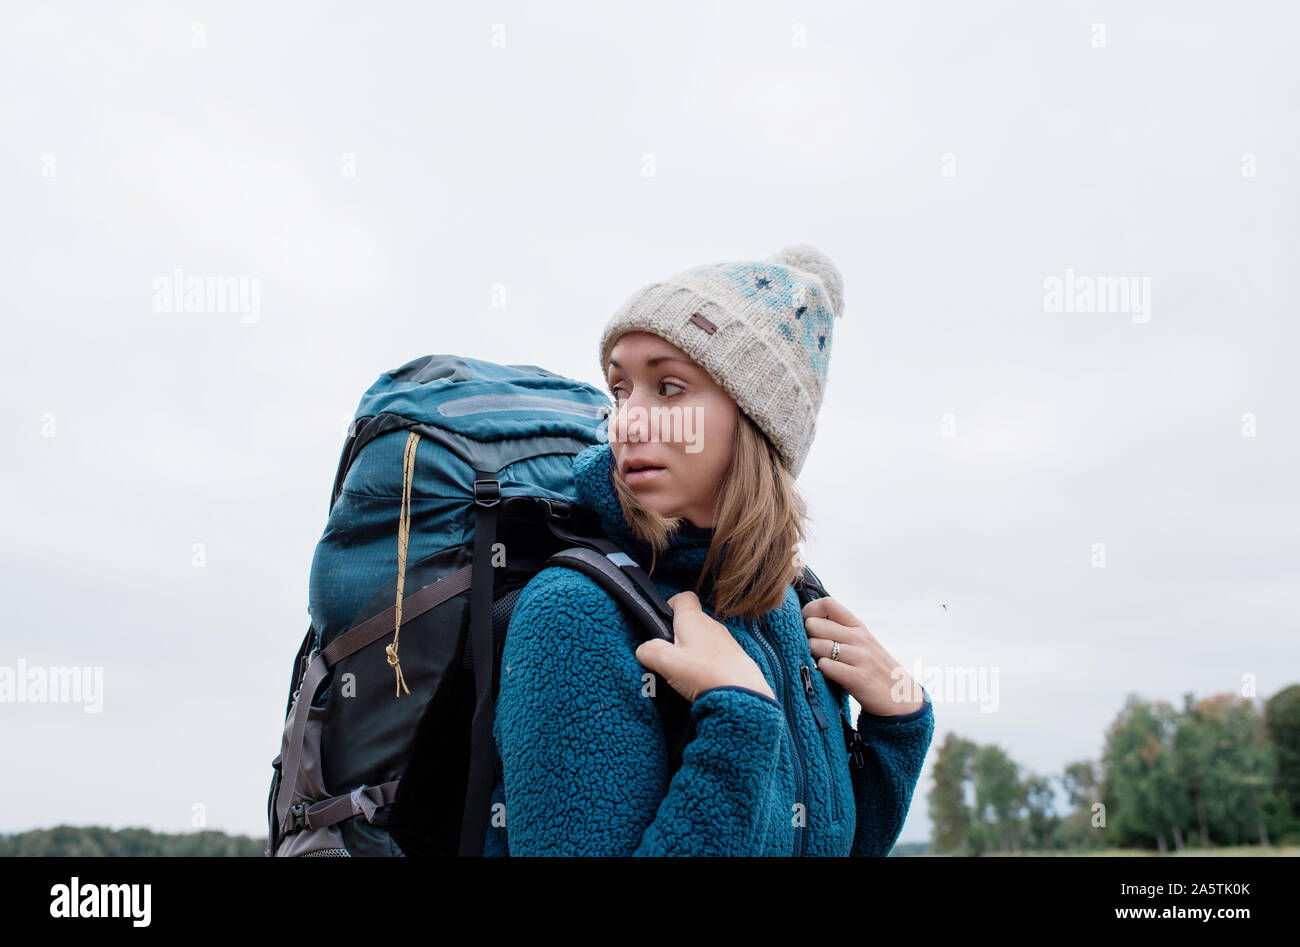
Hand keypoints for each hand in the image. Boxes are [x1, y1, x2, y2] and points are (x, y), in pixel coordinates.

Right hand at [635, 591, 775, 703]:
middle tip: (669, 656)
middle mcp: (712, 625)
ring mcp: (727, 641)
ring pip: (705, 638)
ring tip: (686, 673)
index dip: (670, 605)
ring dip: (694, 650)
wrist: (743, 694)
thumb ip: (649, 651)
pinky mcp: (736, 658)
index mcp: (693, 619)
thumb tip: (643, 649)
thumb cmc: (704, 673)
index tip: (662, 623)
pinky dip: (708, 663)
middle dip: (679, 634)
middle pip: (692, 620)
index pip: (683, 597)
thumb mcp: (666, 662)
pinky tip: (703, 680)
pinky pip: (717, 654)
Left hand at [802, 596, 925, 716]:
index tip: (805, 625)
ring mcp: (860, 657)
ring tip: (819, 663)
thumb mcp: (861, 643)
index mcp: (858, 626)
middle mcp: (859, 638)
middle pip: (815, 624)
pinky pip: (825, 666)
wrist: (901, 697)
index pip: (827, 604)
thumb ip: (839, 631)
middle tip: (812, 649)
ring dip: (811, 655)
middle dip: (806, 637)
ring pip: (816, 645)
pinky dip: (820, 671)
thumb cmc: (873, 669)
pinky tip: (827, 675)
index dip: (809, 611)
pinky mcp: (858, 678)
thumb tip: (807, 622)